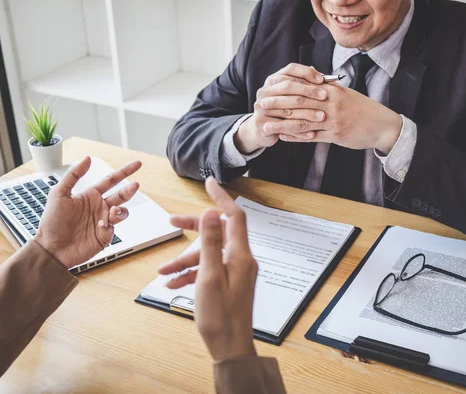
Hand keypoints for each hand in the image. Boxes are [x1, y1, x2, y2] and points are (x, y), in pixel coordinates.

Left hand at [34, 156, 141, 268]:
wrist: (52, 248)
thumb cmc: (52, 222)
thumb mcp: (58, 193)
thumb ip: (73, 175)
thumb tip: (87, 158)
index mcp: (90, 195)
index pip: (111, 180)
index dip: (125, 172)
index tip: (137, 164)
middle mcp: (99, 207)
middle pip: (121, 195)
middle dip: (129, 190)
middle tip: (134, 185)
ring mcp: (104, 221)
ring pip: (122, 211)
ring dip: (121, 209)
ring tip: (113, 211)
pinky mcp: (105, 235)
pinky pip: (114, 227)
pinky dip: (109, 225)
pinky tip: (100, 226)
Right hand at [158, 177, 257, 361]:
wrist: (231, 347)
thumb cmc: (220, 315)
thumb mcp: (209, 276)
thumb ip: (210, 243)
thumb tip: (211, 212)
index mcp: (240, 254)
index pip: (234, 215)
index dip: (221, 197)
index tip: (208, 182)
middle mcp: (240, 259)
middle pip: (217, 233)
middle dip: (193, 229)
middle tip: (171, 222)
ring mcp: (235, 272)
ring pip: (208, 255)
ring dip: (184, 260)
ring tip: (162, 272)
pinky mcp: (228, 283)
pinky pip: (208, 270)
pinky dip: (190, 274)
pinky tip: (172, 285)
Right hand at [235, 63, 327, 153]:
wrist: (263, 129)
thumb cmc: (283, 110)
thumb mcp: (293, 96)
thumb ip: (305, 86)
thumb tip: (325, 78)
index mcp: (273, 80)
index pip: (290, 70)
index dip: (306, 73)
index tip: (322, 80)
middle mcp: (264, 91)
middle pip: (288, 86)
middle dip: (308, 91)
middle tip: (325, 96)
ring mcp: (261, 106)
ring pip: (288, 109)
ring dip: (307, 113)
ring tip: (322, 116)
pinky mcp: (261, 122)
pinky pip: (284, 127)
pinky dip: (300, 130)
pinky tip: (312, 133)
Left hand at [261, 78, 403, 153]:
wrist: (382, 125)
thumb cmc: (363, 109)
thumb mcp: (346, 93)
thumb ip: (328, 86)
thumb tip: (312, 76)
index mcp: (333, 91)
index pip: (304, 88)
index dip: (284, 89)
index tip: (269, 89)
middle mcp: (331, 104)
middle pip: (299, 103)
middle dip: (278, 104)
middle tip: (261, 104)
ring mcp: (333, 121)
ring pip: (302, 122)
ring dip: (282, 124)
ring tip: (266, 125)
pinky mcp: (335, 136)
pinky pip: (311, 137)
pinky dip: (295, 137)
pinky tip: (283, 136)